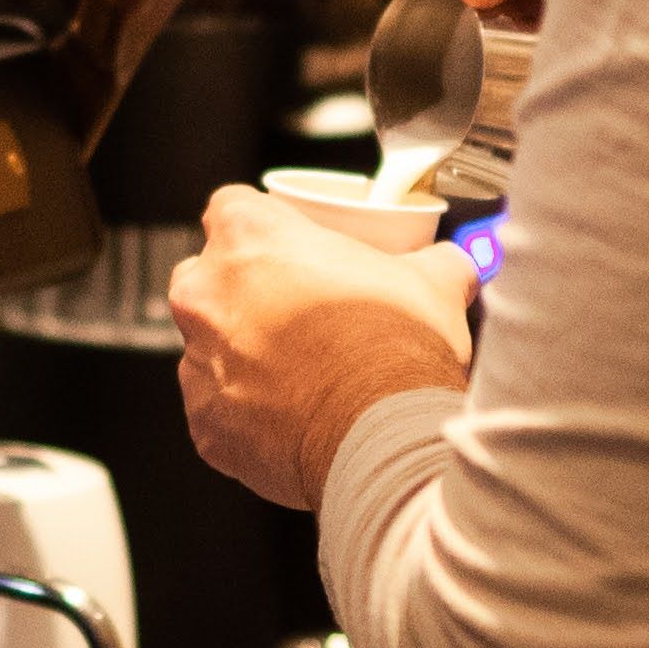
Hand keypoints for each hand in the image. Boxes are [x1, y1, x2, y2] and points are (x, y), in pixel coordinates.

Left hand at [169, 188, 479, 510]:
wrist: (384, 437)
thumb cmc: (395, 350)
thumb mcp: (431, 283)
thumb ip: (432, 261)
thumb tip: (450, 265)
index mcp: (248, 237)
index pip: (234, 209)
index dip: (267, 229)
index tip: (293, 252)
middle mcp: (206, 293)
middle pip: (209, 278)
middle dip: (244, 294)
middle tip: (299, 317)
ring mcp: (197, 362)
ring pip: (210, 348)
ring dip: (244, 358)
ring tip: (302, 379)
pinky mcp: (202, 423)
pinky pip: (216, 411)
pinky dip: (244, 416)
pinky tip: (291, 423)